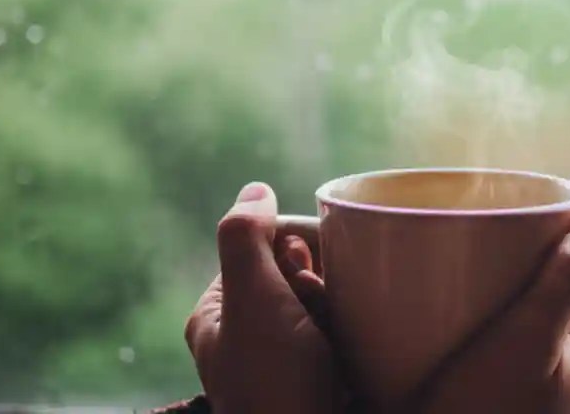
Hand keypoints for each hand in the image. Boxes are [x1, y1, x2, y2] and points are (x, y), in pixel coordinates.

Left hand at [186, 182, 343, 413]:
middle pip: (294, 275)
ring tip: (335, 333)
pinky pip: (342, 337)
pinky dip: (351, 335)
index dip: (289, 245)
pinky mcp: (318, 381)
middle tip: (319, 305)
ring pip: (323, 305)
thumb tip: (255, 188)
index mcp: (218, 314)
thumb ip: (245, 238)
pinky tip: (350, 347)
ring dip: (337, 308)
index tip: (306, 264)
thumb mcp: (251, 299)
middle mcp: (247, 337)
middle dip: (315, 281)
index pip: (259, 249)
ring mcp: (285, 362)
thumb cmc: (273, 381)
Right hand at [414, 209, 569, 413]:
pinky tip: (469, 365)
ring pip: (548, 344)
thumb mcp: (522, 340)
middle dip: (536, 285)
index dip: (565, 246)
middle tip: (483, 277)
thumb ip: (566, 279)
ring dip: (517, 325)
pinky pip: (527, 378)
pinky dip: (504, 362)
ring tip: (470, 319)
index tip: (517, 238)